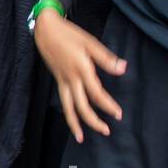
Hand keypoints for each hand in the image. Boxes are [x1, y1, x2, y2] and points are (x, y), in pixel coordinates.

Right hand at [33, 8, 125, 142]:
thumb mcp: (90, 42)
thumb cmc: (69, 33)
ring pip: (68, 108)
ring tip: (81, 138)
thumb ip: (106, 58)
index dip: (108, 105)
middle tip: (106, 131)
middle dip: (93, 121)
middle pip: (81, 106)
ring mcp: (62, 81)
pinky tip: (72, 119)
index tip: (118, 114)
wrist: (45, 29)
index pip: (96, 93)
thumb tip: (122, 69)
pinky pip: (63, 101)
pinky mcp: (58, 80)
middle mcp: (71, 79)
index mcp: (81, 69)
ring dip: (75, 124)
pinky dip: (68, 113)